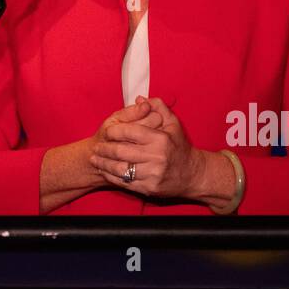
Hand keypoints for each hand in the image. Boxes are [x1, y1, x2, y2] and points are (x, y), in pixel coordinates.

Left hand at [89, 95, 203, 199]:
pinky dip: (112, 177)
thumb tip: (140, 100)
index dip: (115, 131)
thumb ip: (158, 107)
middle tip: (96, 147)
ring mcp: (153, 174)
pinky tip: (105, 171)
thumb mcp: (173, 124)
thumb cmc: (179, 146)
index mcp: (161, 139)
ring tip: (95, 160)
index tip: (107, 131)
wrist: (193, 175)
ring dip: (104, 164)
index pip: (131, 132)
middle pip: (122, 151)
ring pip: (121, 169)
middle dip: (105, 149)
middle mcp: (157, 157)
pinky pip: (125, 182)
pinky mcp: (149, 188)